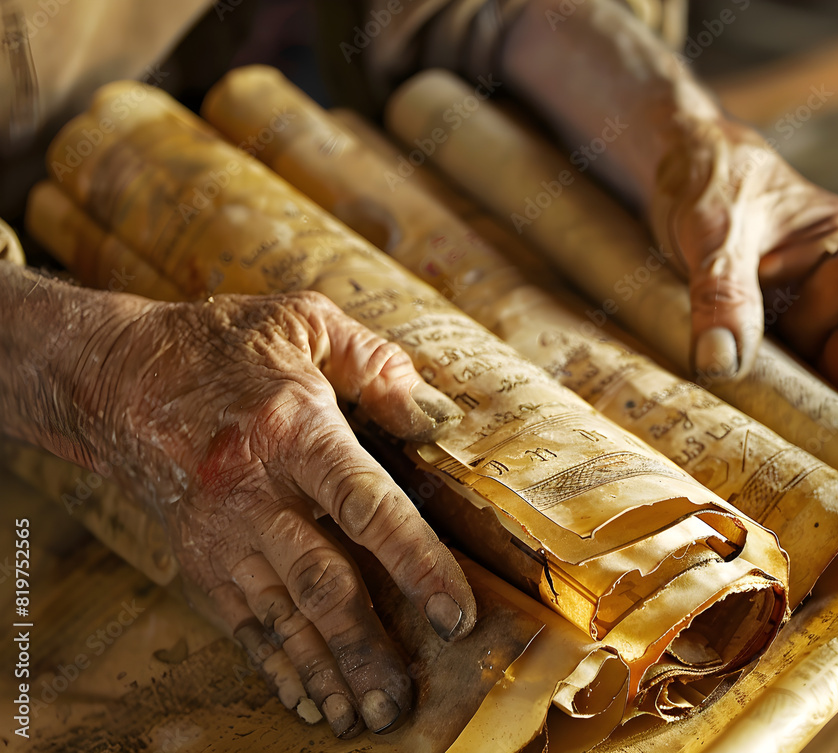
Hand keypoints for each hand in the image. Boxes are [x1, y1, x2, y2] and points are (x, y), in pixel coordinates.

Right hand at [81, 290, 474, 736]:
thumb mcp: (304, 321)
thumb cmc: (223, 345)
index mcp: (293, 431)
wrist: (119, 378)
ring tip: (368, 718)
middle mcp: (254, 494)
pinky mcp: (200, 561)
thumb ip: (377, 366)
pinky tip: (311, 700)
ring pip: (284, 618)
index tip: (457, 613)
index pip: (365, 506)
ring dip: (328, 672)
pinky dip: (279, 668)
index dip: (415, 562)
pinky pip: (245, 624)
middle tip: (405, 699)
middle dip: (367, 647)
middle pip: (322, 583)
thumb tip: (439, 418)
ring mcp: (222, 535)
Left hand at [647, 119, 837, 459]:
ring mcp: (802, 312)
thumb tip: (722, 364)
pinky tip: (768, 449)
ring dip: (814, 427)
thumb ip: (723, 293)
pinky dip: (774, 410)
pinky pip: (778, 376)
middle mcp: (836, 291)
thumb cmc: (710, 176)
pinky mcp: (768, 326)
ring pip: (818, 382)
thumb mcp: (716, 230)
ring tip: (814, 487)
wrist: (675, 160)